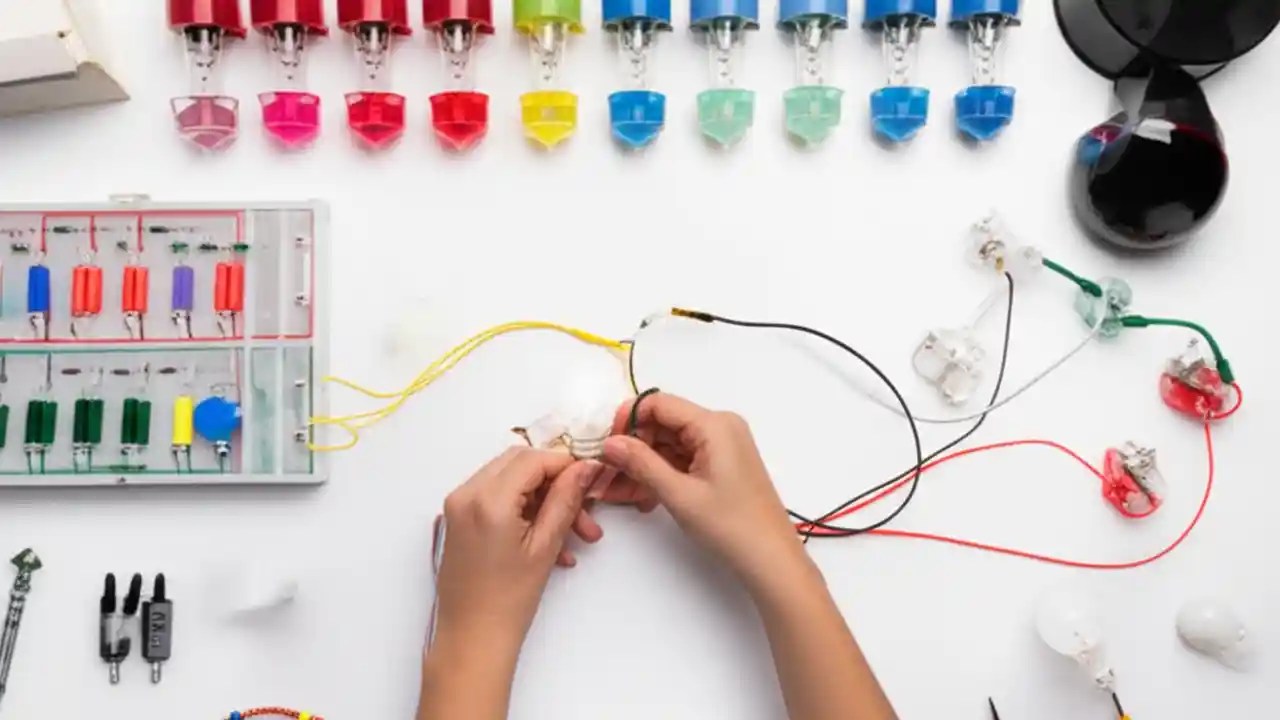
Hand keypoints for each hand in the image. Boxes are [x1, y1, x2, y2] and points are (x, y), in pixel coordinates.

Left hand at [434, 448, 599, 655]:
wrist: (472, 637)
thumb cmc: (508, 600)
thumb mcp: (545, 545)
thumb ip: (566, 499)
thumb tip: (585, 468)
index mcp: (487, 500)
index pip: (533, 459)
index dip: (565, 464)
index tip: (590, 479)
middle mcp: (466, 494)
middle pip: (519, 462)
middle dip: (555, 480)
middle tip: (583, 508)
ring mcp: (458, 505)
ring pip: (509, 479)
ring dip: (542, 498)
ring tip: (574, 532)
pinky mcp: (459, 518)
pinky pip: (497, 497)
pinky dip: (524, 509)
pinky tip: (550, 541)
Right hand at [599, 394, 804, 592]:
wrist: (771, 559)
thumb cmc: (731, 526)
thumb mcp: (679, 494)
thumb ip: (641, 463)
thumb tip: (610, 442)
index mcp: (714, 424)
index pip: (659, 404)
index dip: (628, 420)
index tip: (607, 446)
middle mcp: (720, 427)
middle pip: (664, 423)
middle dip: (634, 448)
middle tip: (608, 475)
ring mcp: (723, 446)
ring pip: (670, 444)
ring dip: (644, 465)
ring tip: (619, 492)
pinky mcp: (722, 464)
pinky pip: (684, 459)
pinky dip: (662, 474)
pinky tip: (643, 497)